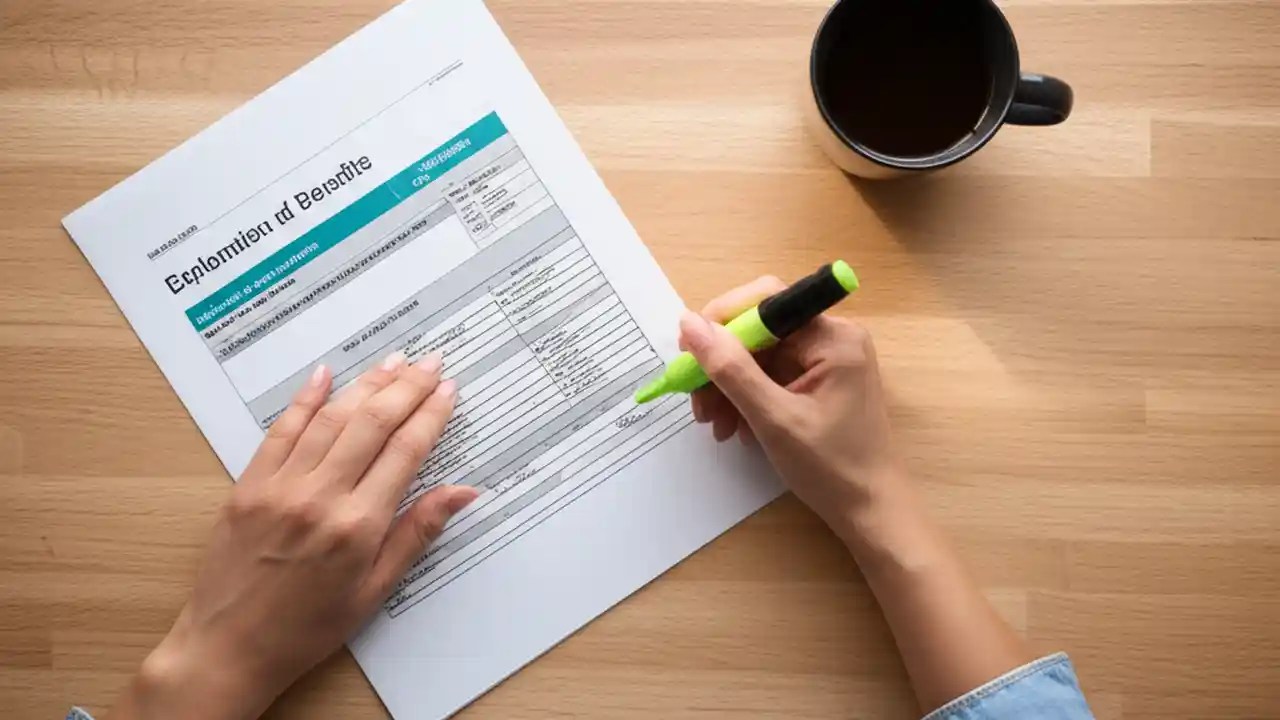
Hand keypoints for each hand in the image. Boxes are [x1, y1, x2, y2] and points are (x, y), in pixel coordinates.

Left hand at [113, 353, 477, 719]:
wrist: (229, 648)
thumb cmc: (307, 629)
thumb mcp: (374, 590)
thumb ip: (417, 533)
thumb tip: (463, 491)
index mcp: (358, 526)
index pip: (405, 451)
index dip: (431, 414)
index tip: (448, 389)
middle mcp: (320, 497)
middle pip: (372, 424)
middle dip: (406, 387)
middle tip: (430, 362)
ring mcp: (281, 487)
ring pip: (331, 419)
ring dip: (365, 385)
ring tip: (393, 362)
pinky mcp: (249, 485)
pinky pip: (281, 431)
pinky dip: (305, 399)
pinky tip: (324, 374)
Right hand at [680, 276, 901, 543]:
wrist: (871, 512)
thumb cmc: (832, 468)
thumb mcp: (774, 419)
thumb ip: (731, 369)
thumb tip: (690, 323)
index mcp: (833, 337)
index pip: (765, 301)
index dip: (721, 321)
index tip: (688, 353)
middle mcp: (832, 338)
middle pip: (759, 331)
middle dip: (722, 365)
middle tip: (696, 402)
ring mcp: (826, 361)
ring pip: (759, 356)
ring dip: (729, 387)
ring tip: (713, 425)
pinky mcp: (819, 383)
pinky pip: (771, 376)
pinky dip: (746, 398)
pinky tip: (734, 427)